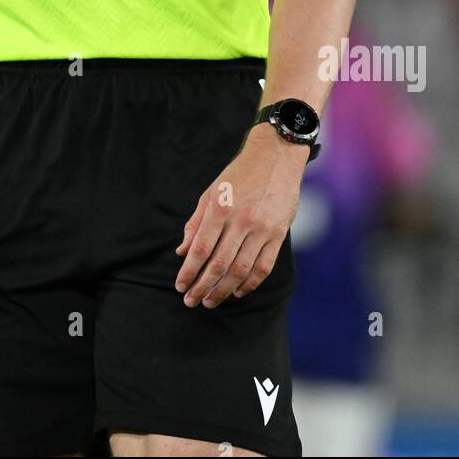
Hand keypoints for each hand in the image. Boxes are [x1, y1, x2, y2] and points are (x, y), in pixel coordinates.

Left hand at [173, 125, 306, 308]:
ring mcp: (262, 228)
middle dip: (203, 286)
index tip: (180, 286)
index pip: (201, 249)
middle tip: (192, 301)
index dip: (189, 271)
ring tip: (210, 300)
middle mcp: (241, 220)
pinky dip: (250, 283)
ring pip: (241, 270)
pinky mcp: (278, 233)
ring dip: (224, 290)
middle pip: (219, 264)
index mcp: (220, 208)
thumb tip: (182, 251)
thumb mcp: (212, 191)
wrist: (275, 157)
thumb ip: (196, 222)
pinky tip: (237, 290)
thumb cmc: (239, 174)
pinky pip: (264, 266)